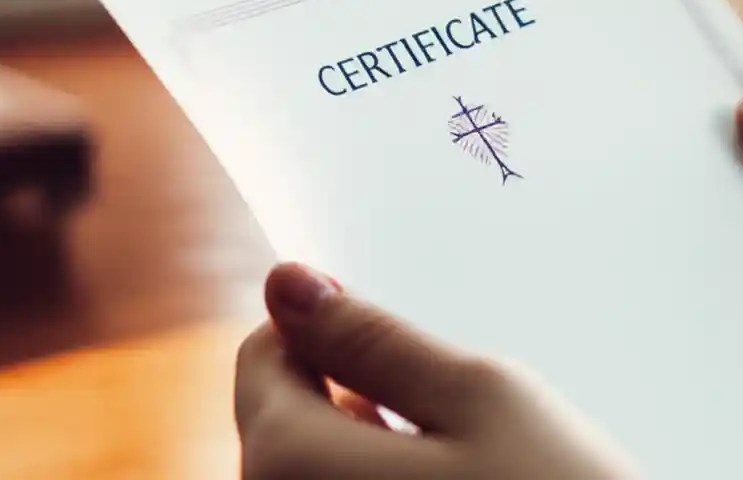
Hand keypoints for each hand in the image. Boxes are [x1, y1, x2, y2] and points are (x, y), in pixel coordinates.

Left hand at [235, 263, 638, 479]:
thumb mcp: (479, 395)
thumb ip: (372, 337)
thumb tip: (289, 282)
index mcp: (290, 462)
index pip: (262, 354)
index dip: (333, 328)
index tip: (402, 340)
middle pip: (285, 415)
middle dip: (352, 390)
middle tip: (450, 412)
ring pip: (316, 465)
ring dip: (370, 443)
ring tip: (459, 460)